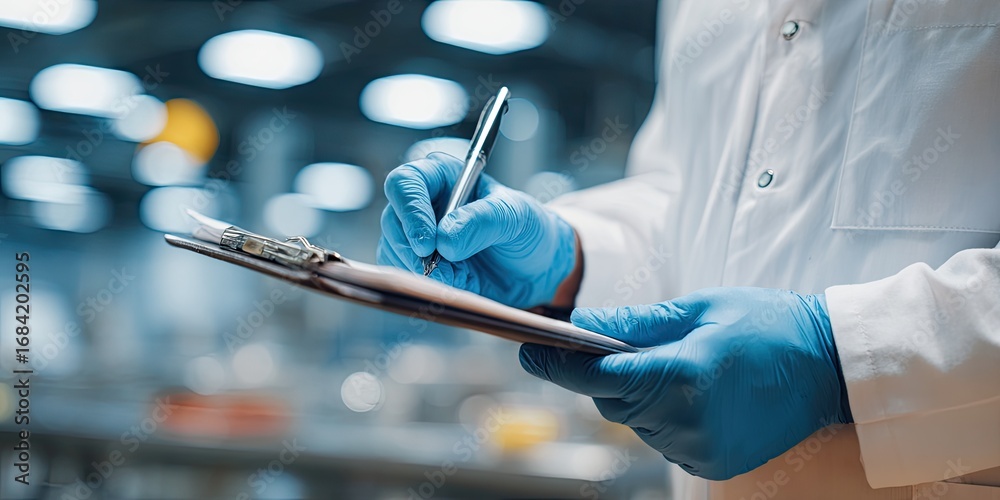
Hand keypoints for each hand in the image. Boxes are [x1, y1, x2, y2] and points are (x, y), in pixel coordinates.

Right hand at [378, 152, 578, 308]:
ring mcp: (416, 236)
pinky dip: (426, 286)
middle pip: (393, 220)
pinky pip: (404, 277)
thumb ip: (483, 221)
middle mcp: (423, 203)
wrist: (536, 267)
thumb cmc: (527, 229)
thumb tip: (445, 239)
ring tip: (458, 277)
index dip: (411, 211)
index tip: (428, 242)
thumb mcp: (516, 216)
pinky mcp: (417, 266)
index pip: (406, 183)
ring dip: (420, 271)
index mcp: (442, 176)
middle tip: (440, 269)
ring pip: (394, 251)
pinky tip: (455, 284)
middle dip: (412, 248)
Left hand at [518, 287, 852, 479]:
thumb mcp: (699, 308)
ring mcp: (699, 448)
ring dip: (640, 393)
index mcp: (679, 378)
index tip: (529, 349)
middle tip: (627, 342)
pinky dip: (664, 414)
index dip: (555, 364)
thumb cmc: (768, 324)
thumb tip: (582, 323)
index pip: (595, 376)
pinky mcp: (712, 461)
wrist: (831, 366)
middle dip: (607, 372)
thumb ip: (636, 322)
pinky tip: (695, 390)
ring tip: (680, 362)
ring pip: (636, 420)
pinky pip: (664, 438)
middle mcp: (684, 422)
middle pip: (611, 400)